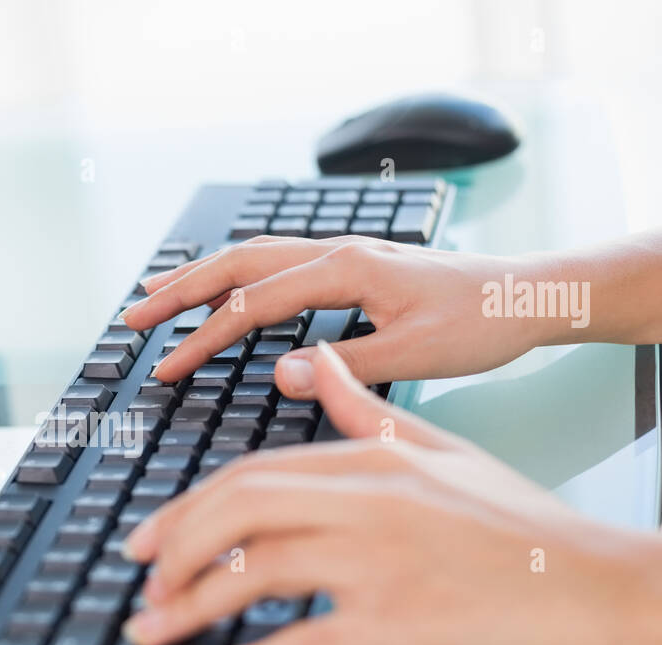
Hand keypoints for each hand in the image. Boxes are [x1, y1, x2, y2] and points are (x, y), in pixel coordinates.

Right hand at [120, 235, 554, 397]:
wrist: (529, 294)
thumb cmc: (482, 323)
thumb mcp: (416, 355)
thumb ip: (345, 368)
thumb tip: (278, 375)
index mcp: (345, 270)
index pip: (252, 305)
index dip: (202, 337)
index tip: (166, 367)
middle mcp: (337, 252)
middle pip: (237, 263)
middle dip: (179, 291)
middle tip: (132, 319)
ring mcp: (343, 255)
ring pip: (254, 258)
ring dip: (202, 278)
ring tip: (158, 299)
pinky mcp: (352, 267)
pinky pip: (277, 265)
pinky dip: (237, 278)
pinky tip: (226, 294)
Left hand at [120, 341, 661, 644]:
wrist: (598, 583)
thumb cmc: (520, 524)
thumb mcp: (440, 450)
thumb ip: (365, 411)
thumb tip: (313, 365)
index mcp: (369, 460)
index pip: (252, 476)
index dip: (189, 510)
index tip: (152, 540)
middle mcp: (365, 500)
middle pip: (237, 510)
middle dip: (172, 547)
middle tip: (141, 584)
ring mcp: (379, 559)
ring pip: (253, 573)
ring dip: (187, 608)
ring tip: (148, 634)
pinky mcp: (398, 621)